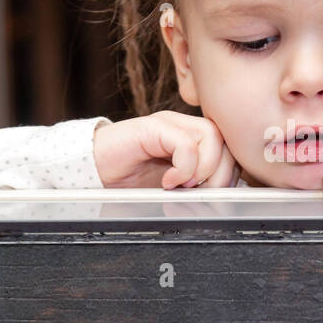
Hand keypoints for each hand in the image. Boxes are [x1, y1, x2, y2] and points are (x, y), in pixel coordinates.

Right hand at [92, 112, 239, 188]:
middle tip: (205, 194)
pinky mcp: (152, 127)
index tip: (217, 195)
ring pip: (211, 135)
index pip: (229, 148)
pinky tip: (169, 182)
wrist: (92, 173)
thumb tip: (224, 199)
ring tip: (187, 186)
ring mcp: (168, 124)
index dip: (230, 173)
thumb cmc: (128, 181)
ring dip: (206, 168)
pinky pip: (184, 143)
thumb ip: (197, 186)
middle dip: (222, 174)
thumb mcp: (172, 188)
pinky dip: (184, 167)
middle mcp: (183, 127)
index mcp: (191, 139)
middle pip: (225, 141)